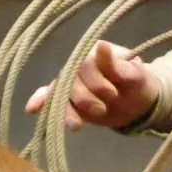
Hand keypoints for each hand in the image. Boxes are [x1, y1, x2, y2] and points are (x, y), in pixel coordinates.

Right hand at [25, 40, 159, 130]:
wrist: (139, 104)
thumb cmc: (139, 84)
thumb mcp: (135, 75)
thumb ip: (116, 65)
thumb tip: (101, 46)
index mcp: (95, 52)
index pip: (85, 64)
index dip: (95, 81)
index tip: (112, 94)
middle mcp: (79, 65)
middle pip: (70, 81)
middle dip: (84, 99)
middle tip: (102, 110)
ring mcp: (71, 82)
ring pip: (59, 93)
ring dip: (65, 110)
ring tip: (76, 126)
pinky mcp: (67, 99)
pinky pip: (50, 98)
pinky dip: (41, 102)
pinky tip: (31, 109)